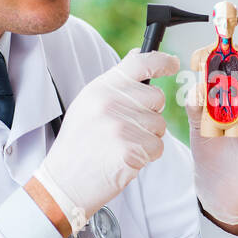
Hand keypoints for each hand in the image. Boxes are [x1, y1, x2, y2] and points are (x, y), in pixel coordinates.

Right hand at [32, 48, 179, 233]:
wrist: (64, 181)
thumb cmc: (79, 143)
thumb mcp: (89, 104)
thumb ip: (115, 83)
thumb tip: (140, 56)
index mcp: (101, 88)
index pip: (140, 63)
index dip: (162, 61)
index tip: (173, 63)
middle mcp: (111, 102)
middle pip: (157, 98)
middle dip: (151, 114)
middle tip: (127, 130)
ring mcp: (120, 126)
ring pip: (159, 125)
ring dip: (148, 138)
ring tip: (121, 147)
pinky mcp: (130, 150)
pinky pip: (157, 147)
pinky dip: (147, 156)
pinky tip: (125, 159)